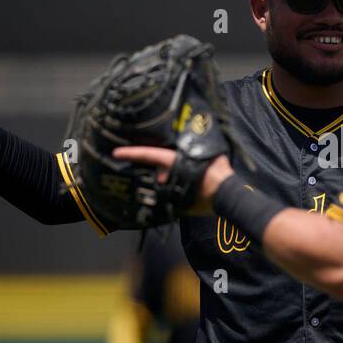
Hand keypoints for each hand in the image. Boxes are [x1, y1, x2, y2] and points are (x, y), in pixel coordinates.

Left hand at [110, 148, 232, 214]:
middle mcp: (168, 175)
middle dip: (163, 172)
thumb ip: (197, 146)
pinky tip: (190, 191)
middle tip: (178, 169)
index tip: (116, 153)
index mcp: (172, 161)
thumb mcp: (208, 152)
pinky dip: (178, 194)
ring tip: (190, 180)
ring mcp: (171, 191)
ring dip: (172, 182)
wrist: (225, 194)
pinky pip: (172, 196)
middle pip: (157, 171)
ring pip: (164, 184)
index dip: (131, 153)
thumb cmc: (217, 171)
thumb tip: (193, 138)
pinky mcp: (178, 204)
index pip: (147, 154)